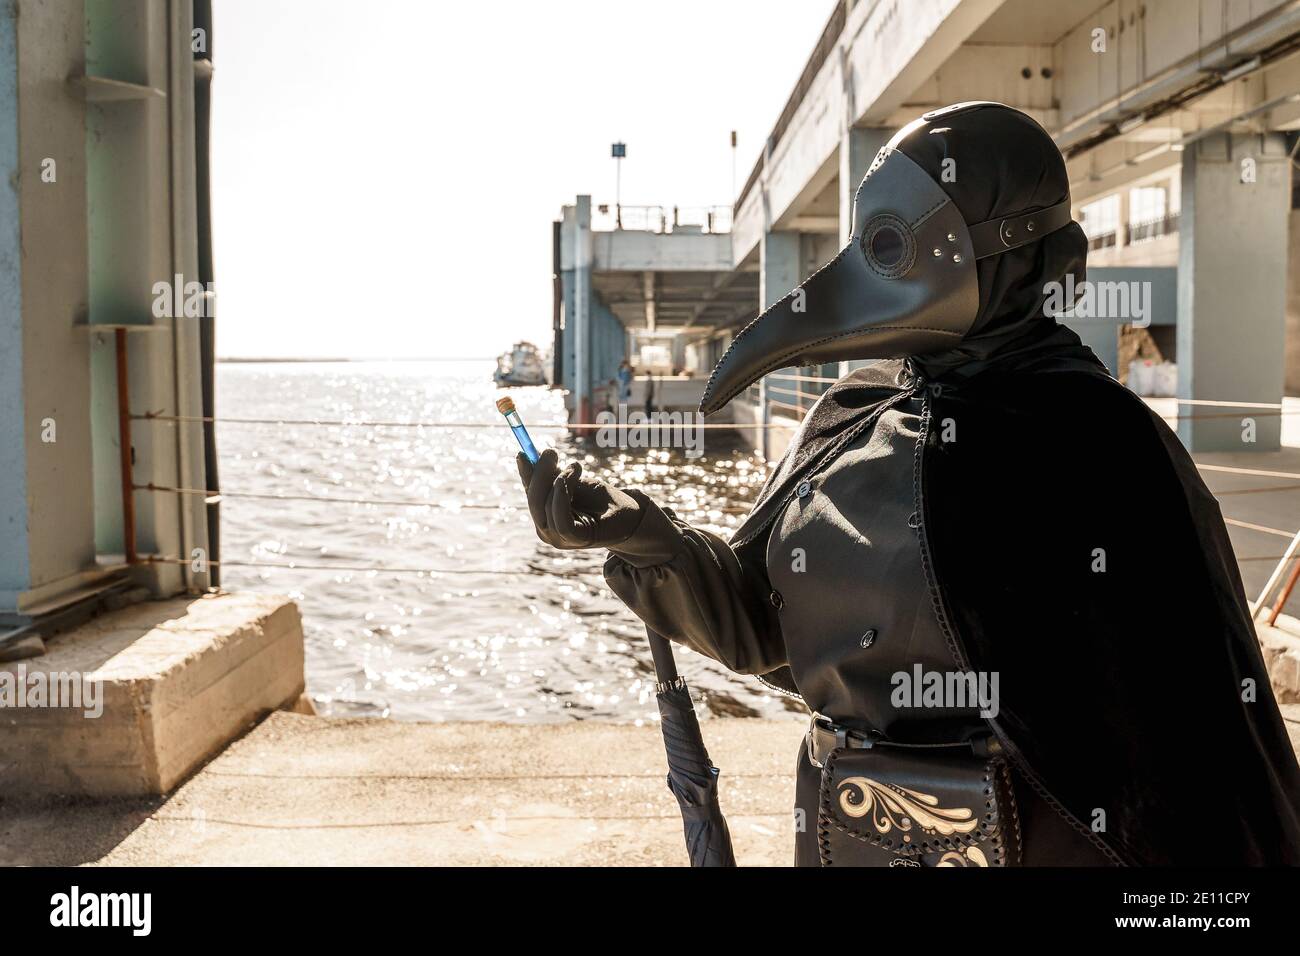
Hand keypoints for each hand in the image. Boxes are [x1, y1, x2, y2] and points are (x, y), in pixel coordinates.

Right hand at [516, 449, 643, 549]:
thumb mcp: (573, 483)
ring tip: (576, 466)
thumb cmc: (602, 500)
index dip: (526, 473)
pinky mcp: (574, 540)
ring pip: (545, 507)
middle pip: (533, 501)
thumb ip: (551, 474)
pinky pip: (559, 518)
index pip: (530, 493)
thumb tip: (528, 455)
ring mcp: (559, 539)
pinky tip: (570, 477)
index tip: (523, 451)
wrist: (630, 516)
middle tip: (549, 451)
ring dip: (558, 480)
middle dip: (539, 474)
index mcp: (545, 517)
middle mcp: (547, 531)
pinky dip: (562, 495)